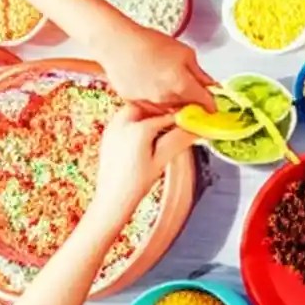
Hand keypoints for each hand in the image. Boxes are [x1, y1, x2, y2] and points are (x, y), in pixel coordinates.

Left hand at [88, 103, 196, 222]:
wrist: (112, 198)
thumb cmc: (135, 184)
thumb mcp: (161, 161)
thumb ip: (178, 140)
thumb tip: (195, 128)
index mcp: (138, 129)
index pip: (167, 116)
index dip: (183, 116)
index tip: (194, 118)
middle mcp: (122, 123)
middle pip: (148, 106)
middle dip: (163, 111)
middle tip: (177, 120)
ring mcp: (113, 127)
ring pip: (136, 110)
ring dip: (150, 115)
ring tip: (164, 128)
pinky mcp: (109, 134)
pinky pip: (126, 119)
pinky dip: (139, 121)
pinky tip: (148, 135)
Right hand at [98, 22, 215, 110]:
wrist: (115, 42)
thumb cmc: (149, 43)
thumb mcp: (185, 52)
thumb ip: (200, 72)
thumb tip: (210, 84)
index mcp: (182, 85)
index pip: (205, 103)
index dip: (211, 104)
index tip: (212, 105)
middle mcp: (166, 98)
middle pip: (187, 107)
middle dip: (192, 102)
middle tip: (190, 90)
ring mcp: (149, 102)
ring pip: (169, 109)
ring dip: (174, 103)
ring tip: (168, 83)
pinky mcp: (134, 102)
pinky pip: (151, 106)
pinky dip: (156, 100)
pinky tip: (152, 85)